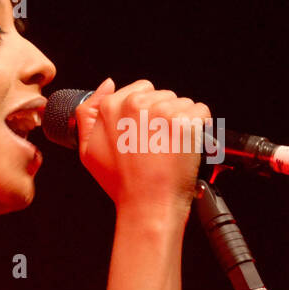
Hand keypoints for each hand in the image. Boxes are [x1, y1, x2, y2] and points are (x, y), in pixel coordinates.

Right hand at [74, 77, 212, 216]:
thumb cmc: (122, 184)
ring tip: (171, 148)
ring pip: (183, 103)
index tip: (147, 133)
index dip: (148, 112)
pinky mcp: (184, 122)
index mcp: (111, 107)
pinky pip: (201, 112)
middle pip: (164, 95)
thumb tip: (107, 84)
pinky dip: (199, 127)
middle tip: (158, 145)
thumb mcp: (88, 150)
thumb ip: (88, 113)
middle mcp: (134, 104)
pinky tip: (186, 145)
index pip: (141, 90)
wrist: (147, 206)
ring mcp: (161, 112)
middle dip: (165, 116)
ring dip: (182, 122)